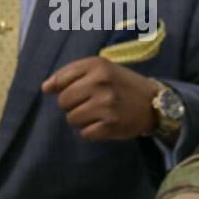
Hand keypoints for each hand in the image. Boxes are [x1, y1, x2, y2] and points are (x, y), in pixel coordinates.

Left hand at [41, 57, 159, 140]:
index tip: (75, 91)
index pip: (60, 79)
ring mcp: (106, 104)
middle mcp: (100, 82)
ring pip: (71, 118)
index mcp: (97, 65)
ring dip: (81, 119)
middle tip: (90, 103)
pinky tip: (104, 124)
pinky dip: (91, 131)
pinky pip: (85, 133)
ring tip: (98, 114)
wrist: (154, 103)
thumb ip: (72, 75)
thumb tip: (45, 88)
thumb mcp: (101, 70)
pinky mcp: (111, 124)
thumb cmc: (122, 84)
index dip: (62, 88)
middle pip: (63, 101)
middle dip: (72, 105)